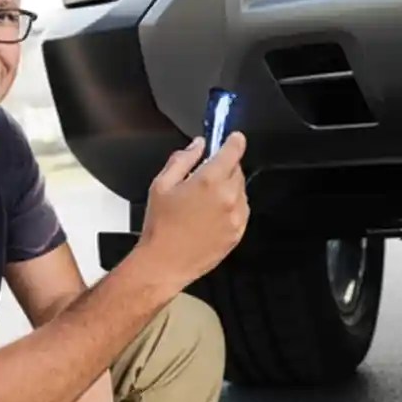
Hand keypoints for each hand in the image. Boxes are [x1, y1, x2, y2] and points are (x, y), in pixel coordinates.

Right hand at [137, 133, 249, 290]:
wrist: (164, 263)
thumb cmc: (160, 226)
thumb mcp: (161, 185)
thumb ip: (182, 159)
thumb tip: (198, 145)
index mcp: (209, 180)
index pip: (234, 150)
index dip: (234, 141)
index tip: (233, 138)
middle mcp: (228, 197)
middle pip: (237, 169)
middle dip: (225, 167)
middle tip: (204, 176)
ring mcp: (236, 216)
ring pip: (240, 190)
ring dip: (228, 187)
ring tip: (203, 201)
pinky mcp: (238, 233)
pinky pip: (241, 210)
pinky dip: (231, 207)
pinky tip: (210, 215)